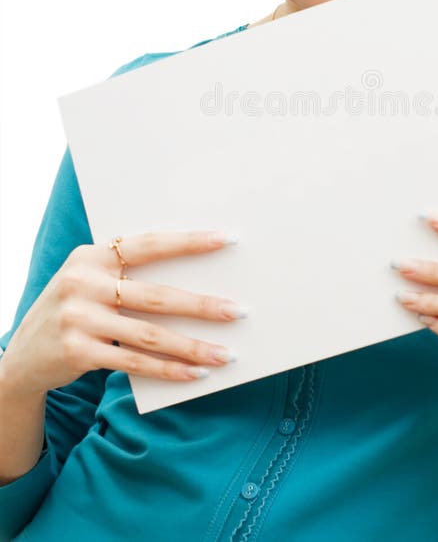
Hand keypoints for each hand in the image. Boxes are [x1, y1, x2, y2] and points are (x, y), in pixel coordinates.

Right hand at [0, 231, 245, 396]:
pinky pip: (134, 362)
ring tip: (226, 353)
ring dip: (193, 346)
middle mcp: (83, 282)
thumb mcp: (91, 281)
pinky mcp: (77, 352)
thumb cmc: (75, 310)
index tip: (227, 239)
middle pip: (157, 295)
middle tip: (239, 311)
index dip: (189, 242)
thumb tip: (197, 282)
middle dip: (203, 305)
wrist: (20, 357)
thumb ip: (127, 275)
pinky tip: (196, 373)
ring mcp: (78, 318)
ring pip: (150, 334)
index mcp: (92, 255)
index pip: (150, 244)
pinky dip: (169, 369)